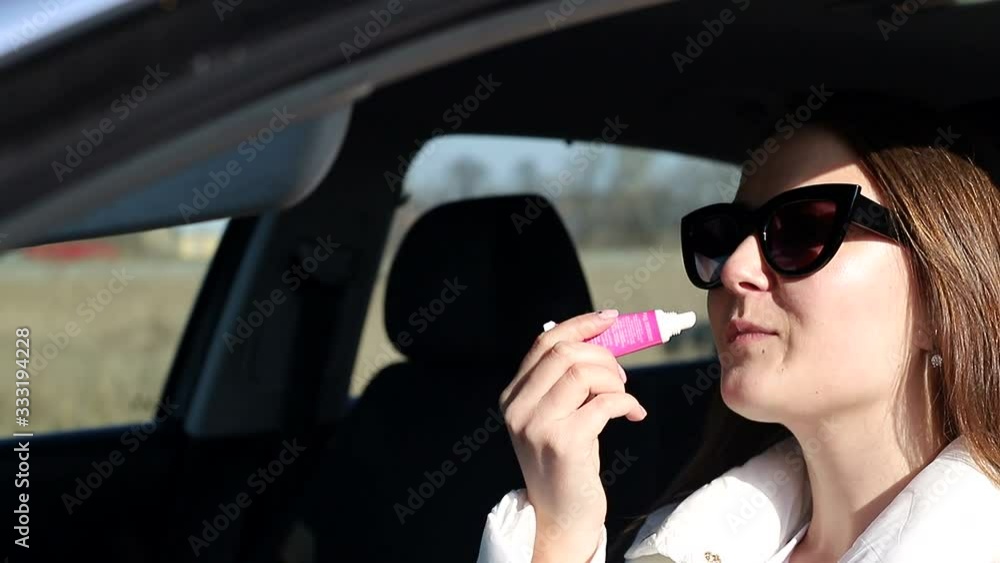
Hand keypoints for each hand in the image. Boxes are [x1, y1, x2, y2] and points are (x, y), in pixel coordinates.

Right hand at [499, 309, 646, 562]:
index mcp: (512, 395)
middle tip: (620, 377)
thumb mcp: (554, 417)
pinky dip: (627, 402)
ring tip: (624, 398)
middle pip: (565, 353)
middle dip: (604, 356)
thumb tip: (599, 338)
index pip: (545, 343)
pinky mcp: (564, 443)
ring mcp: (538, 425)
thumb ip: (563, 381)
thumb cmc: (566, 462)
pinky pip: (605, 403)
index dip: (581, 325)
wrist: (560, 516)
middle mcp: (518, 407)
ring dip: (615, 381)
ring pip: (583, 373)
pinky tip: (634, 414)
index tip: (610, 319)